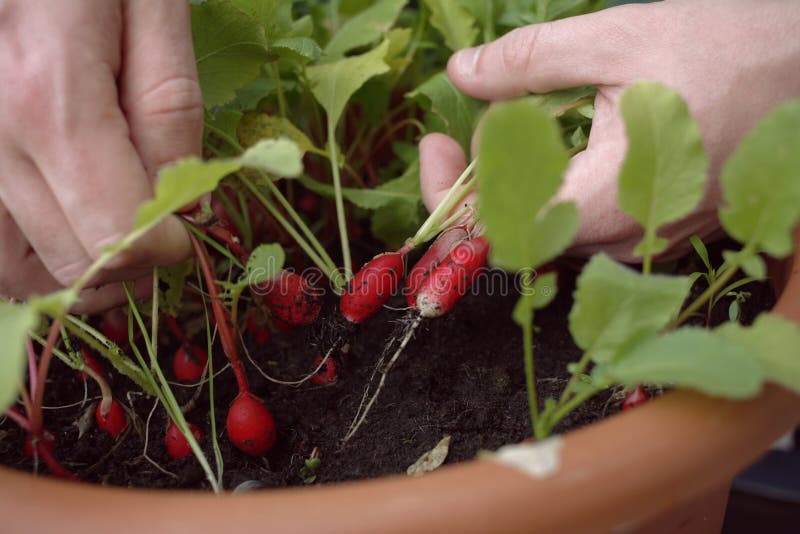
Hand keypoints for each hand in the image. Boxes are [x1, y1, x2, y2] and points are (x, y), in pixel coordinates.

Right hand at [0, 1, 202, 310]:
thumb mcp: (152, 9)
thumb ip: (170, 109)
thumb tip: (185, 203)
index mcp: (49, 102)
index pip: (117, 234)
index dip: (168, 243)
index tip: (187, 219)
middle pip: (73, 259)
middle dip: (133, 257)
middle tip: (160, 221)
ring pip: (18, 266)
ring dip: (81, 265)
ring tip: (115, 227)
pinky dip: (33, 250)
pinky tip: (69, 220)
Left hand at [420, 0, 799, 260]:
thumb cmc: (727, 48)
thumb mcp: (615, 40)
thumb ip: (527, 64)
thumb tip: (462, 75)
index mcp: (605, 201)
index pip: (494, 231)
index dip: (448, 196)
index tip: (436, 144)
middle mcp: (624, 237)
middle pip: (519, 230)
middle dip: (479, 179)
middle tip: (465, 126)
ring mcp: (647, 237)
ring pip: (554, 223)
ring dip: (520, 177)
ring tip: (517, 123)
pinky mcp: (662, 225)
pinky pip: (591, 216)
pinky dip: (560, 180)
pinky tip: (563, 138)